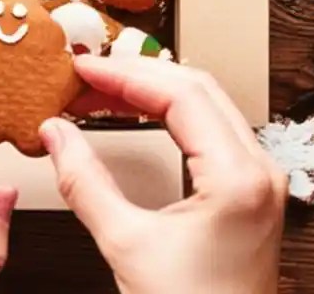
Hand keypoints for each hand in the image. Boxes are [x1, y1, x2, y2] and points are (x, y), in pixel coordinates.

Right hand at [40, 55, 286, 293]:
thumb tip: (54, 135)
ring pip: (208, 106)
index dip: (124, 75)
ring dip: (154, 92)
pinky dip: (172, 115)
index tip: (83, 69)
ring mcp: (259, 182)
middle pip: (198, 89)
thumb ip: (84, 181)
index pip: (180, 94)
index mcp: (238, 177)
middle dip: (137, 75)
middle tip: (86, 76)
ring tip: (103, 92)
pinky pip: (212, 131)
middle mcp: (259, 171)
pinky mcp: (250, 195)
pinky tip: (139, 115)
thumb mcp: (125, 244)